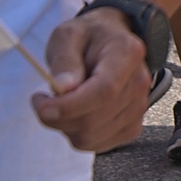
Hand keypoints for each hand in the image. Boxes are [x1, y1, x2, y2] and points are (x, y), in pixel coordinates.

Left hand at [31, 8, 150, 150]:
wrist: (110, 42)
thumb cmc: (87, 37)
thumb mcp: (68, 35)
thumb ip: (65, 59)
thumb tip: (63, 87)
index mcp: (127, 53)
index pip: (103, 91)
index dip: (70, 106)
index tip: (41, 105)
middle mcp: (139, 82)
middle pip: (94, 120)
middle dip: (59, 118)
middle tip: (44, 99)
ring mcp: (139, 106)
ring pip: (92, 137)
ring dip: (66, 127)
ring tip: (63, 103)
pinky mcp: (132, 126)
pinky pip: (98, 145)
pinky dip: (79, 135)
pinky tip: (76, 114)